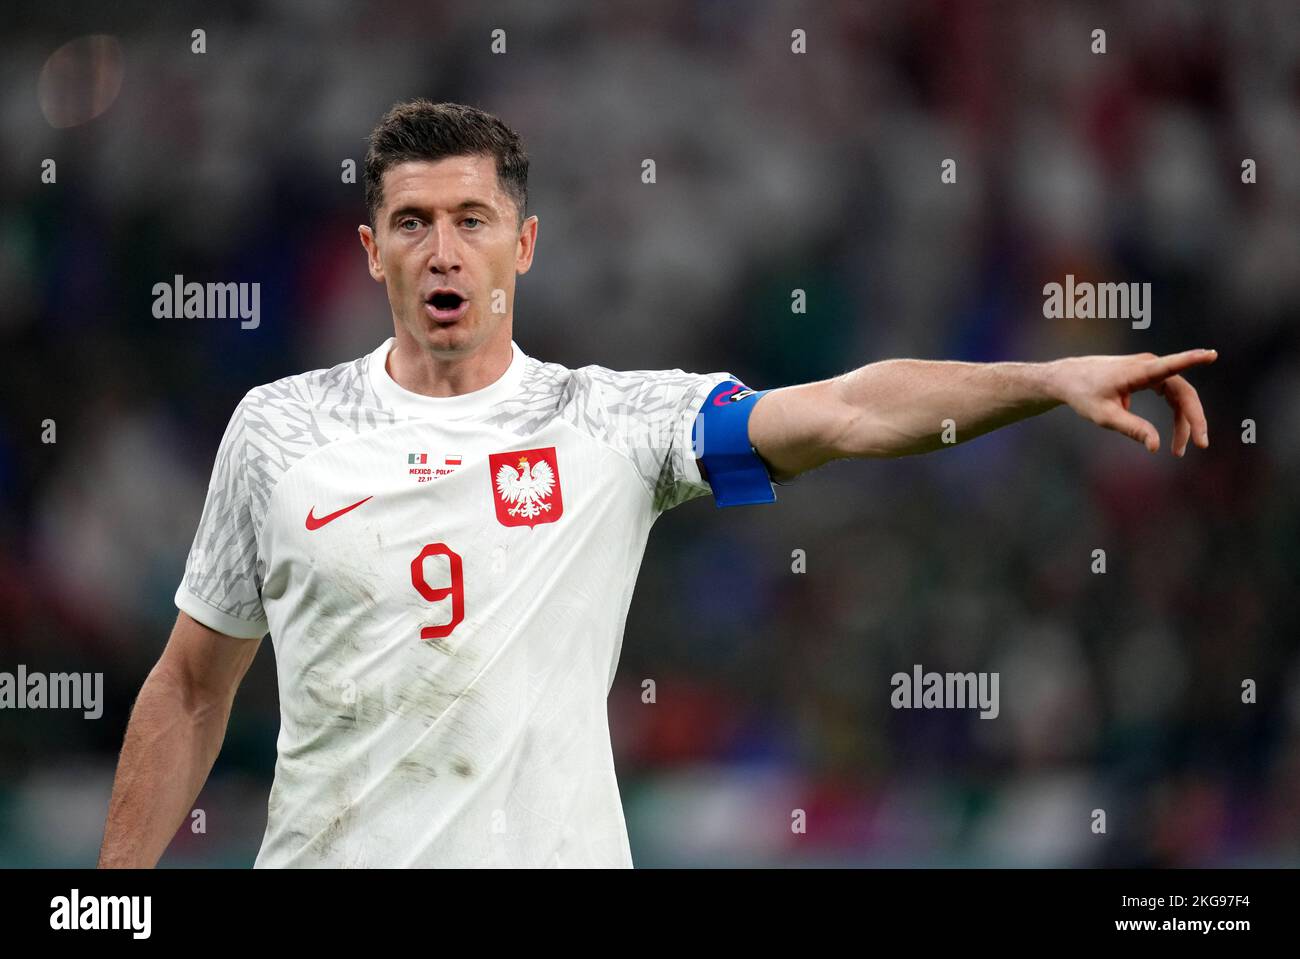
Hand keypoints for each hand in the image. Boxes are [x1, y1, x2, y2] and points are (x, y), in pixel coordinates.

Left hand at [1049, 349, 1217, 455]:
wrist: (1068, 379)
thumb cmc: (1084, 394)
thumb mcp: (1105, 416)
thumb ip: (1132, 428)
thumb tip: (1156, 446)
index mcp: (1138, 371)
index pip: (1170, 365)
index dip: (1192, 360)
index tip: (1212, 354)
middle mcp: (1148, 365)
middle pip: (1183, 392)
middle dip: (1193, 419)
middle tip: (1200, 445)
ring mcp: (1150, 369)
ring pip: (1178, 396)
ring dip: (1183, 422)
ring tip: (1179, 450)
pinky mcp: (1148, 375)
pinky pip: (1170, 394)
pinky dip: (1175, 415)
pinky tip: (1176, 435)